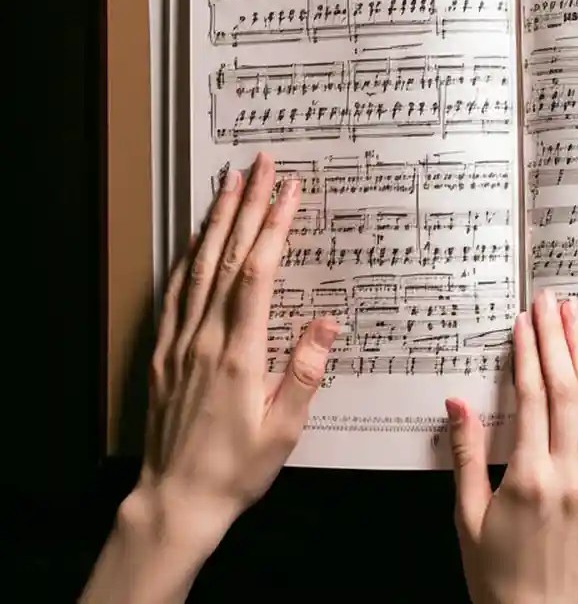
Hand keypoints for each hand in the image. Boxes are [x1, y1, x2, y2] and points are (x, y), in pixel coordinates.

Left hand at [82, 153, 337, 602]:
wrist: (177, 497)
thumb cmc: (238, 468)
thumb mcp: (286, 428)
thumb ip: (306, 372)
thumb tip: (327, 322)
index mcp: (240, 354)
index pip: (257, 274)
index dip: (272, 227)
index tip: (288, 191)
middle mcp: (205, 338)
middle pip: (225, 258)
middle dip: (245, 206)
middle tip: (258, 165)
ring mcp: (180, 343)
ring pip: (197, 268)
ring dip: (215, 222)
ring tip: (229, 184)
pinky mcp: (165, 353)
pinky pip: (176, 293)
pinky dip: (189, 259)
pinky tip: (197, 241)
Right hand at [447, 290, 577, 603]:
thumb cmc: (496, 577)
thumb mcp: (467, 517)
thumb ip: (465, 456)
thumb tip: (457, 403)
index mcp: (527, 477)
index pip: (530, 398)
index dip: (527, 354)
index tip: (524, 321)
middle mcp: (568, 474)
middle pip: (566, 392)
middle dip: (558, 341)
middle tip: (552, 302)